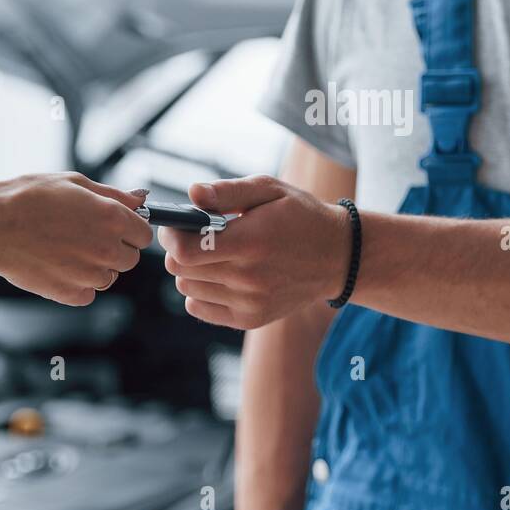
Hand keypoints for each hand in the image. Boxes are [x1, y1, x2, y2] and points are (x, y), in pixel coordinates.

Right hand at [0, 172, 151, 305]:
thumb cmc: (28, 198)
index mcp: (112, 217)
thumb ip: (113, 195)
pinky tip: (57, 265)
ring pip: (110, 277)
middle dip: (115, 249)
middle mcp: (107, 247)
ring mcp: (90, 273)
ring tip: (65, 249)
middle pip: (131, 258)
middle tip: (83, 237)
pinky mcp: (71, 293)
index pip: (144, 234)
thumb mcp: (74, 183)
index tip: (115, 228)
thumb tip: (139, 200)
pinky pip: (89, 293)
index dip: (130, 230)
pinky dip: (78, 284)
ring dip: (95, 267)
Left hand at [158, 175, 350, 328]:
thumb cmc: (300, 216)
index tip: (177, 225)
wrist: (338, 257)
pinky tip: (220, 275)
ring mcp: (249, 303)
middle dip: (179, 249)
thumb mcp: (270, 190)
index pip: (185, 251)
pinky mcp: (250, 319)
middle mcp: (248, 278)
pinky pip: (199, 308)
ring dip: (191, 270)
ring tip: (213, 254)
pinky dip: (200, 291)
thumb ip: (228, 191)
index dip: (172, 235)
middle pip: (180, 270)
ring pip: (187, 289)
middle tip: (195, 236)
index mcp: (250, 242)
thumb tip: (192, 192)